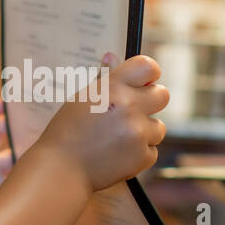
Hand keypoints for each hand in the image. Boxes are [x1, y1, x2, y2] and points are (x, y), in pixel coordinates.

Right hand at [34, 52, 167, 192]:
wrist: (61, 169)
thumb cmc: (68, 131)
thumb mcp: (83, 98)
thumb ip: (105, 78)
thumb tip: (112, 56)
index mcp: (113, 87)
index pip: (148, 66)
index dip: (150, 74)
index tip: (145, 82)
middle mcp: (129, 107)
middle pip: (163, 95)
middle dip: (152, 102)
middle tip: (134, 111)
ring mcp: (138, 133)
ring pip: (158, 127)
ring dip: (144, 132)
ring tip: (118, 138)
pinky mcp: (143, 156)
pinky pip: (152, 150)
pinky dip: (139, 153)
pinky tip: (118, 154)